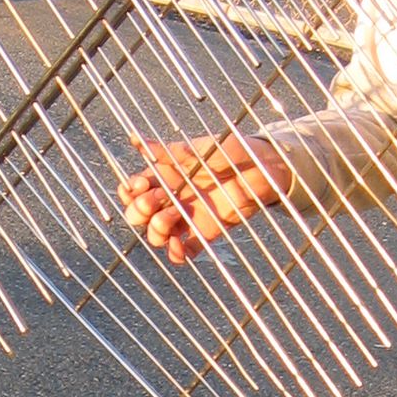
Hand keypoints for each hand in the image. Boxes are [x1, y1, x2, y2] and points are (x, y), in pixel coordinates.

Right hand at [118, 132, 291, 264]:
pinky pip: (183, 250)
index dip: (130, 190)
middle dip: (140, 211)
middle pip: (139, 214)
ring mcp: (187, 217)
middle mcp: (173, 197)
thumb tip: (138, 142)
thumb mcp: (205, 147)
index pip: (135, 188)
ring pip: (157, 234)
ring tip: (172, 219)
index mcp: (167, 175)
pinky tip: (179, 247)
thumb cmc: (235, 151)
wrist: (266, 167)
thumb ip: (174, 151)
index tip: (142, 184)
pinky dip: (176, 253)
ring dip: (156, 230)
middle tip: (156, 200)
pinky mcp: (204, 233)